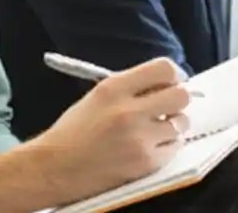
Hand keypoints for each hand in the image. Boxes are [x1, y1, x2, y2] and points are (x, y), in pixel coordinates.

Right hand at [28, 58, 190, 201]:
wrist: (56, 167)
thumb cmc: (74, 130)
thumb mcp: (97, 96)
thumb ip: (129, 87)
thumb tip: (164, 84)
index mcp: (113, 88)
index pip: (164, 69)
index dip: (174, 75)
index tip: (172, 83)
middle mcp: (129, 110)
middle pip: (181, 95)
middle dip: (177, 100)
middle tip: (168, 107)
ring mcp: (140, 138)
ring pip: (181, 123)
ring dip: (172, 125)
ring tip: (155, 130)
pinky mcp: (146, 162)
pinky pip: (175, 147)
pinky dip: (166, 146)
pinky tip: (149, 146)